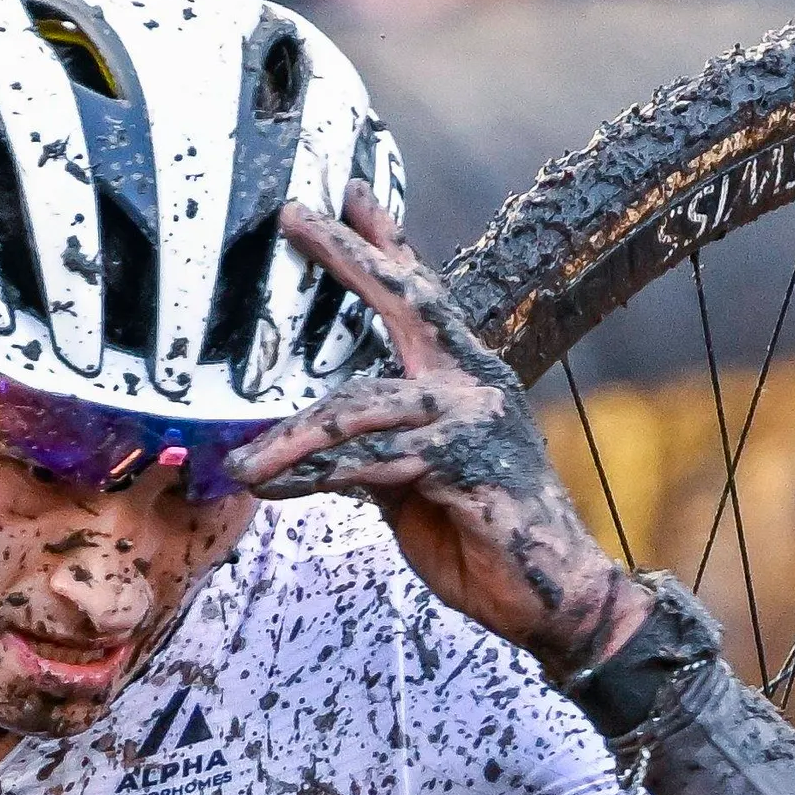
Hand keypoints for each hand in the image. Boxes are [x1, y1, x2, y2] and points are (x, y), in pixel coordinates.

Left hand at [229, 185, 643, 676]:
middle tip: (296, 217)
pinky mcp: (461, 467)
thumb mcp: (412, 481)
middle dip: (350, 258)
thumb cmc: (482, 537)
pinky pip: (371, 461)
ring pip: (364, 404)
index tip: (354, 196)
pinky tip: (273, 485)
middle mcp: (473, 383)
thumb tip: (317, 438)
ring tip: (243, 459)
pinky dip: (314, 474)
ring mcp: (471, 420)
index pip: (422, 297)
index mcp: (464, 377)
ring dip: (293, 435)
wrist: (552, 597)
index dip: (389, 244)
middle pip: (406, 303)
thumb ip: (375, 445)